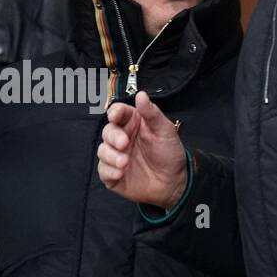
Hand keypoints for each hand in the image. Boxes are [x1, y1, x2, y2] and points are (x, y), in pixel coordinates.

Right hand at [97, 92, 186, 208]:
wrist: (174, 182)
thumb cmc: (170, 154)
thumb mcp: (165, 130)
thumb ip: (151, 113)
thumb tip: (141, 95)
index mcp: (133, 124)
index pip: (118, 113)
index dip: (114, 113)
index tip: (115, 116)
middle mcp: (122, 138)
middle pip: (107, 131)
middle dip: (113, 137)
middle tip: (123, 144)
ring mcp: (116, 156)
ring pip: (102, 151)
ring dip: (111, 156)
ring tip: (125, 162)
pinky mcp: (113, 174)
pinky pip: (103, 170)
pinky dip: (109, 171)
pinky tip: (121, 173)